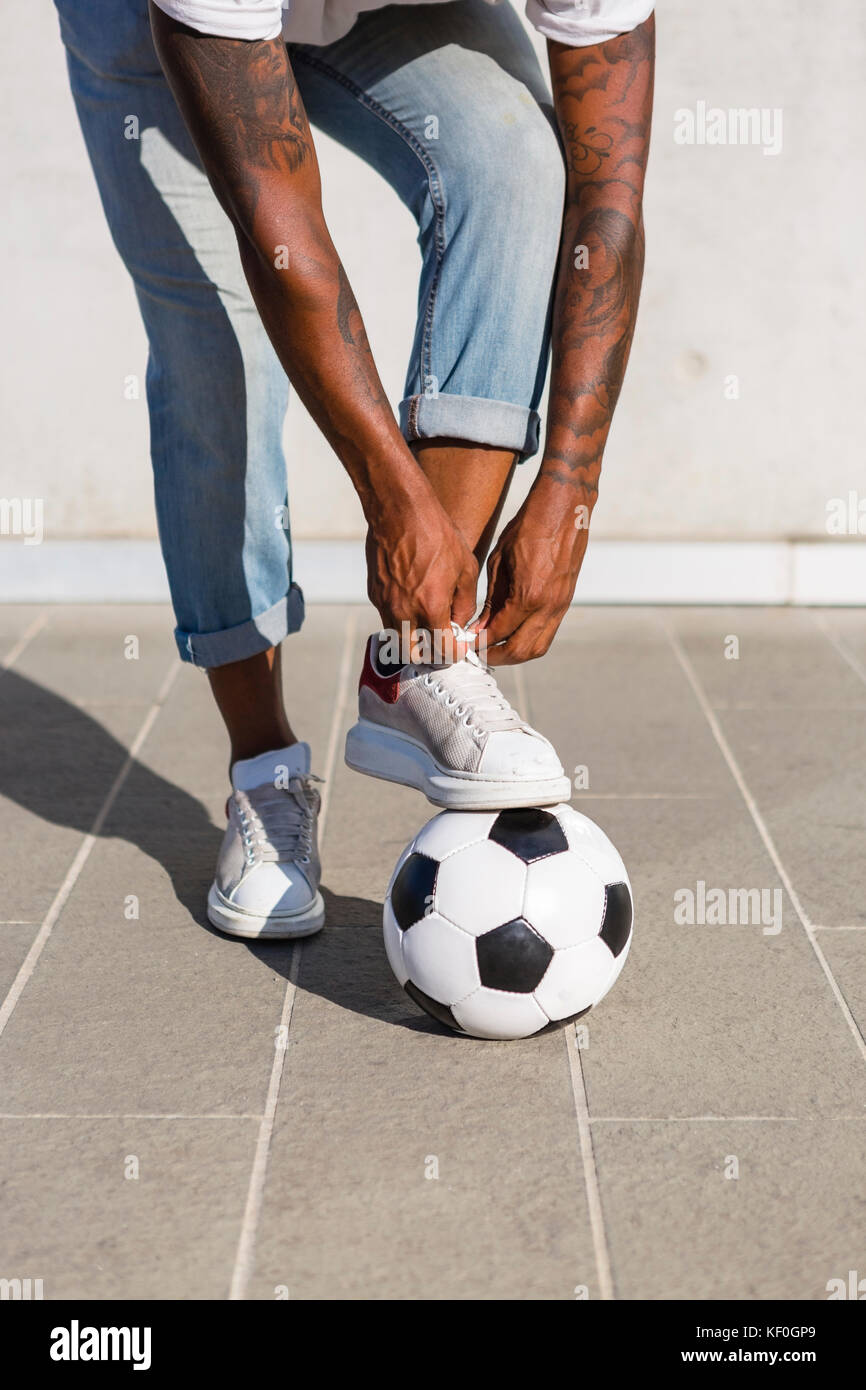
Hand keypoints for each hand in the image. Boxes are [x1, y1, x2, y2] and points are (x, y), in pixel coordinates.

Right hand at [365, 489, 477, 660]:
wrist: (399, 510)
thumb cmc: (437, 534)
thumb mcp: (466, 567)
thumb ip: (465, 602)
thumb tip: (460, 622)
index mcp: (431, 607)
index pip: (441, 651)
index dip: (453, 654)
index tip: (458, 648)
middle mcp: (404, 611)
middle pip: (412, 655)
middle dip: (427, 655)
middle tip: (440, 642)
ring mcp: (385, 604)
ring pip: (397, 638)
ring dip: (413, 638)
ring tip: (427, 620)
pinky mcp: (374, 593)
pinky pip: (387, 616)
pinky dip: (400, 618)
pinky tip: (413, 599)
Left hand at [472, 493, 589, 664]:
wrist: (563, 510)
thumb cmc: (527, 529)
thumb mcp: (499, 562)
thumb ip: (491, 599)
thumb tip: (480, 626)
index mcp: (528, 595)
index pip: (500, 633)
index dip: (481, 642)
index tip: (467, 643)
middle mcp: (547, 606)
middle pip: (521, 650)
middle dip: (497, 656)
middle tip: (479, 653)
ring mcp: (560, 606)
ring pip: (538, 647)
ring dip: (516, 654)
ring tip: (496, 649)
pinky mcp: (565, 602)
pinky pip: (548, 633)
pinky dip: (529, 640)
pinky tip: (513, 634)